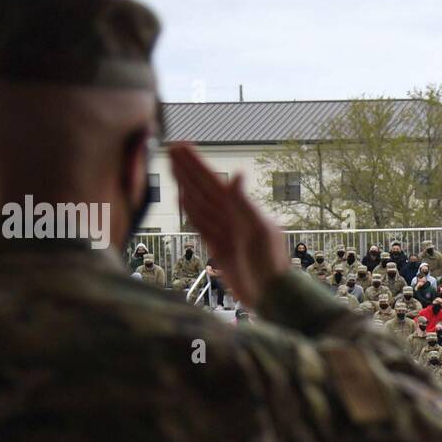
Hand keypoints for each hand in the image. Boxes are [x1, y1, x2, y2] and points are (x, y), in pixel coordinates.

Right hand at [169, 143, 289, 308]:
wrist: (271, 294)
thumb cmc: (270, 263)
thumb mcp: (259, 231)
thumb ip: (244, 204)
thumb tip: (237, 174)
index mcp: (240, 209)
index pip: (212, 181)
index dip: (195, 164)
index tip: (180, 146)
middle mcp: (231, 217)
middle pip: (203, 188)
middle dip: (187, 169)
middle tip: (170, 149)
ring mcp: (225, 231)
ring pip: (199, 203)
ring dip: (186, 184)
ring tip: (173, 167)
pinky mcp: (219, 248)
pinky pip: (201, 224)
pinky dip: (190, 210)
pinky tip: (183, 199)